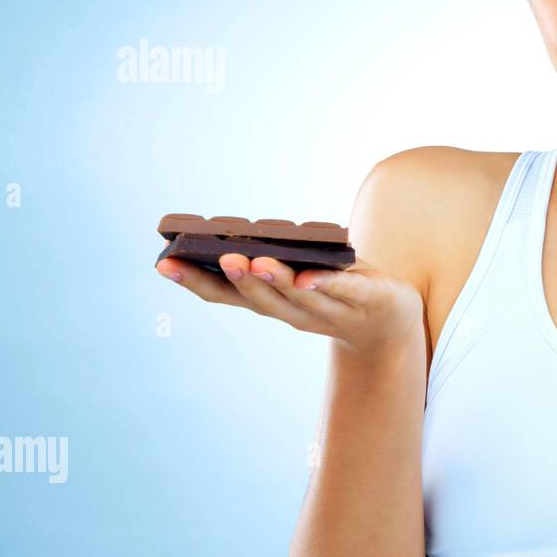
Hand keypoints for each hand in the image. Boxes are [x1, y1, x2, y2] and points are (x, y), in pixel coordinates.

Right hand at [155, 252, 424, 358]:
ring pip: (298, 298)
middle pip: (261, 299)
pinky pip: (344, 292)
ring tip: (254, 261)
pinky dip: (325, 285)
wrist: (393, 323)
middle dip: (237, 278)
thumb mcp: (302, 271)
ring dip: (275, 280)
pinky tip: (309, 277)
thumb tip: (239, 233)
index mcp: (275, 304)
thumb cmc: (341, 287)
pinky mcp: (368, 300)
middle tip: (217, 257)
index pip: (228, 296)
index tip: (163, 263)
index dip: (195, 282)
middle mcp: (297, 313)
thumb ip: (274, 256)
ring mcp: (332, 311)